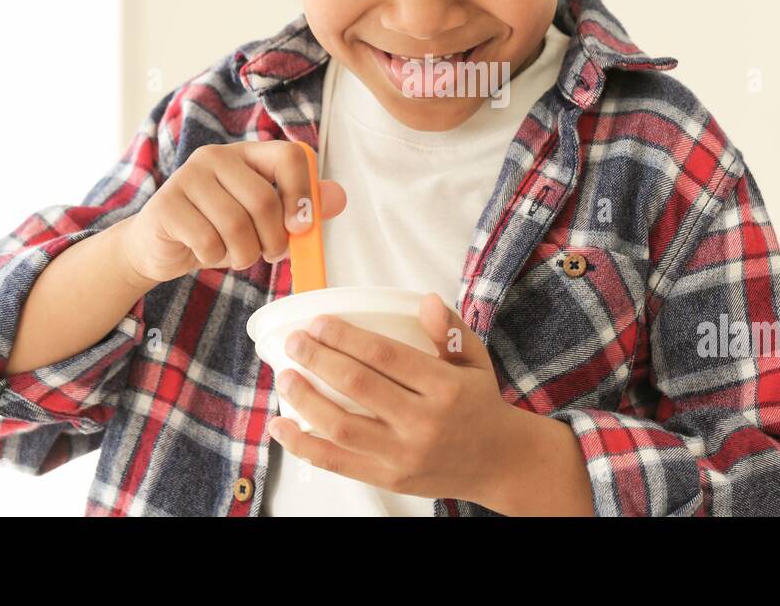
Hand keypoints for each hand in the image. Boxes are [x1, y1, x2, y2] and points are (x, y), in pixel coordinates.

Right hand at [119, 141, 346, 284]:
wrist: (159, 246)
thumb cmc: (217, 229)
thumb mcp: (262, 219)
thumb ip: (300, 206)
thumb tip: (338, 198)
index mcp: (247, 154)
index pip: (289, 156)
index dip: (302, 193)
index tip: (300, 227)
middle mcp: (217, 157)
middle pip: (264, 200)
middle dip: (273, 240)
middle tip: (267, 254)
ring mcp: (187, 177)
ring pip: (236, 225)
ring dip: (243, 254)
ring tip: (234, 254)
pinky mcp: (166, 204)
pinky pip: (207, 241)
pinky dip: (214, 258)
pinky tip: (204, 252)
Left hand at [266, 292, 527, 507]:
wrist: (498, 463)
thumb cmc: (479, 403)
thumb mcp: (474, 358)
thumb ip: (449, 328)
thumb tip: (425, 300)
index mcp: (445, 387)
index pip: (385, 355)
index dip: (346, 337)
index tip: (318, 323)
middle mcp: (423, 422)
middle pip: (357, 386)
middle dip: (317, 359)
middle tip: (294, 343)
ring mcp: (403, 455)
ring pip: (340, 426)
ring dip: (304, 399)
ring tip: (285, 377)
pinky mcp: (389, 479)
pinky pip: (337, 463)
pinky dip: (303, 445)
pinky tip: (281, 426)